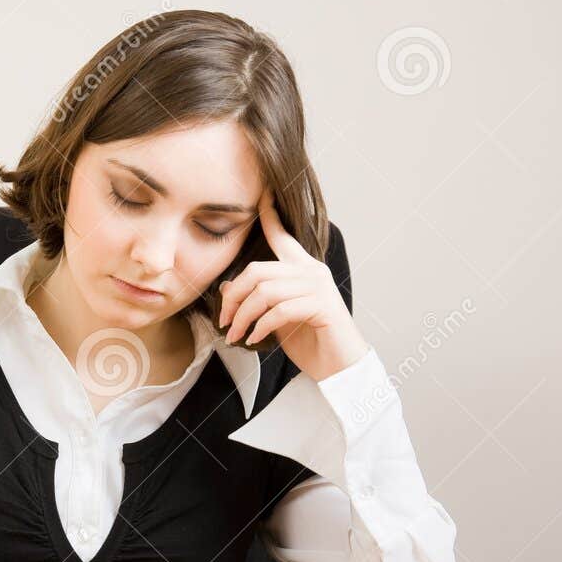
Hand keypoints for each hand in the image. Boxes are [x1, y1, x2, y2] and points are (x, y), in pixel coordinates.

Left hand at [217, 193, 368, 382]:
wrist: (338, 365)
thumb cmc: (308, 340)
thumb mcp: (276, 317)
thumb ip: (259, 299)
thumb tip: (228, 287)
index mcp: (303, 269)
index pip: (283, 237)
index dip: (270, 217)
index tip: (261, 196)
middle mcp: (312, 272)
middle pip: (259, 271)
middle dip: (234, 297)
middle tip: (224, 320)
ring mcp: (319, 287)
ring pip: (265, 292)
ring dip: (243, 317)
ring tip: (236, 334)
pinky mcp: (322, 306)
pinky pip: (279, 311)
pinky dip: (261, 326)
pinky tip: (255, 338)